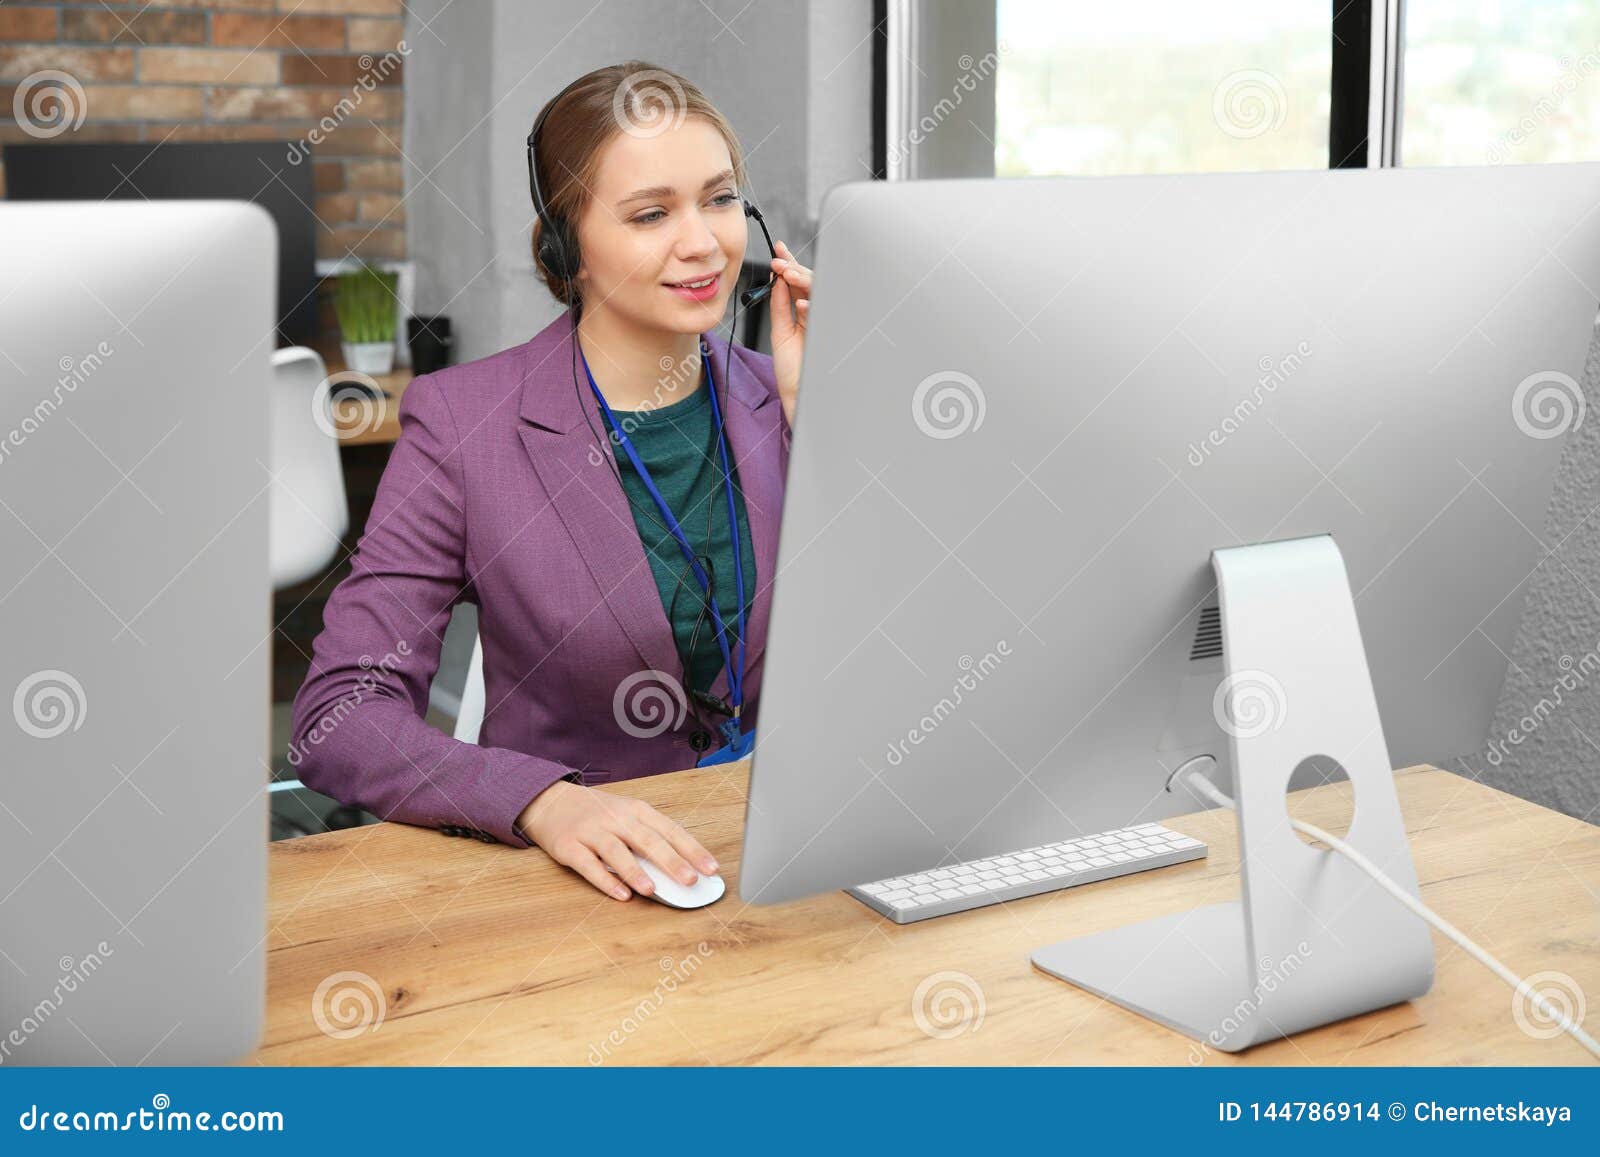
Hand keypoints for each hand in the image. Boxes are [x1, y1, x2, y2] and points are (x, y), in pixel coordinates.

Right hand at [515, 780, 718, 900]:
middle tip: (691, 880)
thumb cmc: (597, 812)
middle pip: (647, 839)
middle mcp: (616, 818)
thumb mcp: (627, 815)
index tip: (711, 868)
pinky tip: (620, 894)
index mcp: (637, 810)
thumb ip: (649, 838)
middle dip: (671, 860)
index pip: (670, 829)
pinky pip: (588, 864)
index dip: (692, 849)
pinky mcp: (569, 846)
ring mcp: (592, 831)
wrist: (551, 801)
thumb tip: (679, 870)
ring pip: (616, 850)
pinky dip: (604, 880)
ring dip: (635, 871)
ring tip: (652, 890)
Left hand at [768, 239, 811, 427]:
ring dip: (803, 281)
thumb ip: (779, 305)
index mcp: (803, 312)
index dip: (789, 264)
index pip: (796, 282)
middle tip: (779, 263)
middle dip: (795, 269)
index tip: (778, 249)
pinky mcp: (830, 332)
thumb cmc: (792, 368)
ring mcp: (824, 321)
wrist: (801, 393)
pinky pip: (824, 313)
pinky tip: (801, 304)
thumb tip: (776, 279)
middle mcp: (815, 313)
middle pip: (810, 282)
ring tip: (787, 275)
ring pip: (819, 292)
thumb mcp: (780, 331)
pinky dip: (812, 307)